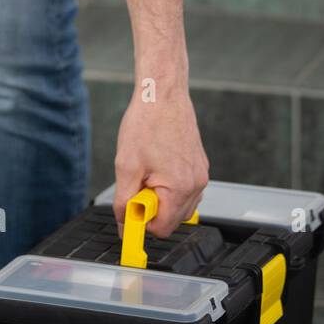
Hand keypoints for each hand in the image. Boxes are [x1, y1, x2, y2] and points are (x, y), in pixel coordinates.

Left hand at [113, 84, 208, 240]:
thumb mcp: (126, 165)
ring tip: (147, 172)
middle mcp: (196, 184)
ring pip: (180, 206)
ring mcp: (200, 175)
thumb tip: (123, 224)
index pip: (162, 229)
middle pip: (173, 221)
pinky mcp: (199, 165)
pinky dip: (170, 187)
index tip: (130, 211)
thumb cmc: (147, 122)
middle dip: (152, 210)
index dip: (142, 223)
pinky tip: (157, 166)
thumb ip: (125, 201)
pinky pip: (185, 190)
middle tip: (137, 186)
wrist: (162, 93)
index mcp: (180, 188)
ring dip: (161, 199)